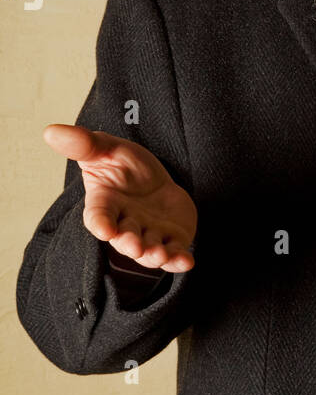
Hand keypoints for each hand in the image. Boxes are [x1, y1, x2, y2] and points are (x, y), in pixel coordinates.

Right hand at [43, 124, 196, 273]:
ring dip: (154, 255)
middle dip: (129, 243)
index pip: (98, 216)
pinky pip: (175, 253)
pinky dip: (179, 260)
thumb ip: (83, 144)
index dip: (100, 223)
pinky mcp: (171, 239)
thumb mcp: (107, 148)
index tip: (103, 229)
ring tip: (159, 254)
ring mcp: (149, 235)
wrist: (154, 180)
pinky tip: (186, 262)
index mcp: (106, 205)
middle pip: (124, 238)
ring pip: (149, 251)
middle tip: (134, 246)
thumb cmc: (124, 166)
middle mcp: (125, 224)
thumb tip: (51, 131)